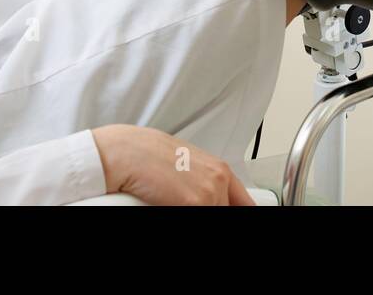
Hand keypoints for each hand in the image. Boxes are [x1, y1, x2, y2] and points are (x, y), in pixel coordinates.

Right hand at [90, 125, 255, 204]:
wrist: (127, 153)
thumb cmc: (148, 156)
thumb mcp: (185, 167)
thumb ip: (202, 184)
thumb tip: (210, 200)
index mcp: (220, 169)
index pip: (244, 202)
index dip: (240, 209)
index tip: (235, 211)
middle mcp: (220, 179)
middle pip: (226, 210)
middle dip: (210, 210)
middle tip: (184, 203)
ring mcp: (210, 192)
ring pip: (214, 213)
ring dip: (192, 211)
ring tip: (170, 200)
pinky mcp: (196, 203)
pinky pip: (198, 219)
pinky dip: (178, 212)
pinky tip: (166, 202)